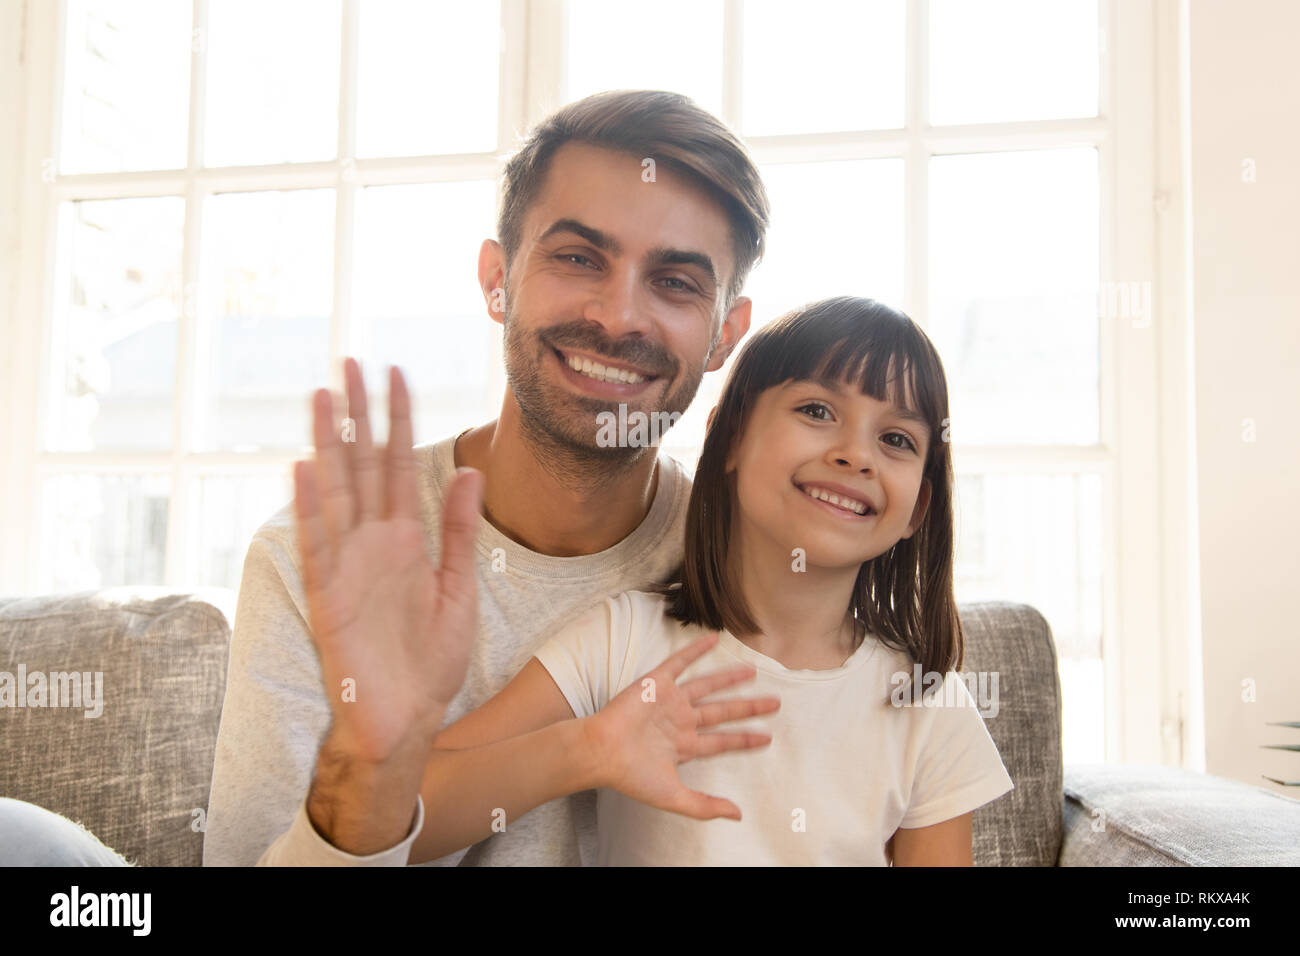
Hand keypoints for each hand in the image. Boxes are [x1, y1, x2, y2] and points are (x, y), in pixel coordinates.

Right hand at [292, 358, 482, 765]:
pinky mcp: (327, 594)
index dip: (398, 419)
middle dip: (358, 414)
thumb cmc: (430, 659)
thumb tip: (473, 472)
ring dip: (328, 443)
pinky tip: (306, 468)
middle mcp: (373, 542)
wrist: (408, 717)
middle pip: (363, 464)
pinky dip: (311, 507)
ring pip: (335, 490)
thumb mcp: (458, 587)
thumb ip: (460, 531)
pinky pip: (317, 544)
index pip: (400, 464)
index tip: (395, 373)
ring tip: (322, 395)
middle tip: (349, 362)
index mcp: (406, 538)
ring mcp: (347, 564)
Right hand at [587, 632, 779, 819]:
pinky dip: (695, 650)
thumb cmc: (632, 775)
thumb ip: (706, 805)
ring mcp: (669, 701)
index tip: (767, 738)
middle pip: (722, 712)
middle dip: (748, 708)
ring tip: (752, 671)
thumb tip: (737, 816)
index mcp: (684, 746)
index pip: (722, 742)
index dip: (744, 740)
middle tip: (775, 703)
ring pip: (707, 686)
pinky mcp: (656, 683)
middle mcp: (680, 721)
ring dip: (729, 678)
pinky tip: (714, 639)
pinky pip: (680, 662)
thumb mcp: (673, 796)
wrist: (602, 752)